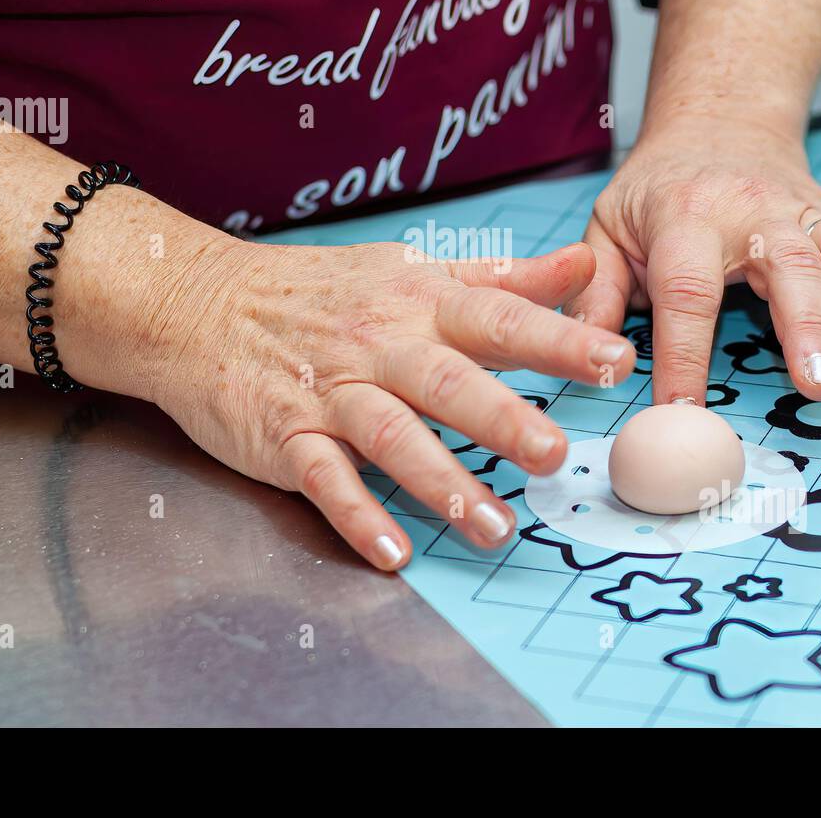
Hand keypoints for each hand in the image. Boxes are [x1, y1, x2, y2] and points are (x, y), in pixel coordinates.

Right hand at [148, 239, 634, 569]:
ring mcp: (330, 392)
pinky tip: (393, 553)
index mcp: (420, 302)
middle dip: (502, 416)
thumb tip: (585, 268)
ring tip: (492, 525)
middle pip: (445, 380)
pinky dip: (356, 515)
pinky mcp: (285, 435)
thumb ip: (502, 279)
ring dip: (439, 481)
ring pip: (389, 436)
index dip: (557, 339)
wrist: (202, 303)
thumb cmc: (322, 291)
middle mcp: (380, 345)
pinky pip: (322, 478)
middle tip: (556, 455)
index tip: (618, 360)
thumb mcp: (413, 270)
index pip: (498, 316)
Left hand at [566, 120, 820, 404]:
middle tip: (820, 385)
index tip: (683, 415)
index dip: (684, 356)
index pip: (685, 294)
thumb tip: (592, 362)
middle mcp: (753, 212)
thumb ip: (597, 293)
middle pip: (788, 265)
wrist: (717, 121)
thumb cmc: (657, 190)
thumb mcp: (607, 227)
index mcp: (685, 217)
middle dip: (808, 326)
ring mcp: (803, 213)